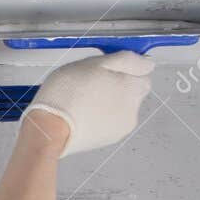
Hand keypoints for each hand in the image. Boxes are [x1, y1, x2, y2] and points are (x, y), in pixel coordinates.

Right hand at [24, 51, 153, 155]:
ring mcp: (123, 126)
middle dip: (120, 85)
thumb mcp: (94, 63)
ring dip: (111, 102)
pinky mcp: (110, 139)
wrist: (51, 129)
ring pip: (123, 107)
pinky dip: (103, 117)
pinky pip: (112, 122)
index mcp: (132, 86)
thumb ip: (125, 60)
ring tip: (85, 101)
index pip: (144, 72)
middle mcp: (134, 108)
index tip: (106, 70)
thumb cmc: (68, 92)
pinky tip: (84, 115)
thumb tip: (148, 63)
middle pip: (135, 90)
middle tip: (93, 84)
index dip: (125, 68)